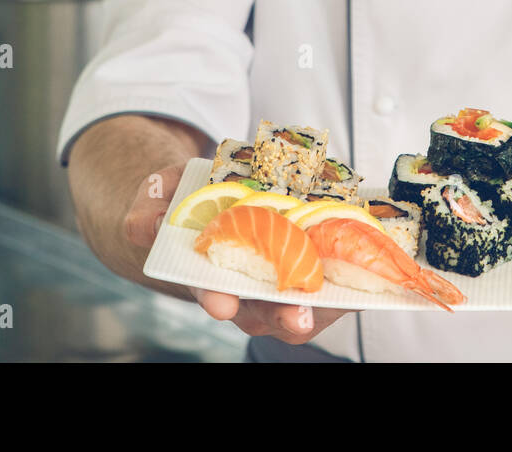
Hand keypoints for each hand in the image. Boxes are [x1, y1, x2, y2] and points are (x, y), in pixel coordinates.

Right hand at [122, 161, 356, 344]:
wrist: (222, 196)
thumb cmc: (186, 203)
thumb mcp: (159, 198)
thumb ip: (149, 211)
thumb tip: (143, 225)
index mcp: (211, 278)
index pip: (214, 295)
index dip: (218, 299)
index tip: (221, 302)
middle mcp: (250, 291)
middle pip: (268, 314)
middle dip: (283, 315)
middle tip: (296, 313)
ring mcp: (286, 284)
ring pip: (309, 306)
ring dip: (326, 302)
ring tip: (344, 294)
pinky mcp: (318, 269)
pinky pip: (339, 283)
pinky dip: (353, 278)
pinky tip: (368, 264)